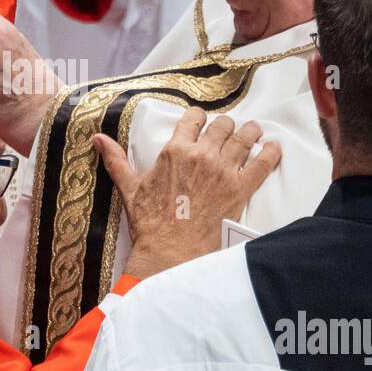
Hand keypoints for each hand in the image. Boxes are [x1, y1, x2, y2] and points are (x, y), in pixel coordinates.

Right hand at [96, 107, 281, 278]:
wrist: (171, 253)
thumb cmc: (150, 223)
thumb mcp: (129, 188)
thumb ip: (116, 160)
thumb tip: (97, 138)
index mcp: (176, 150)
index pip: (194, 118)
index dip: (199, 117)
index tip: (202, 121)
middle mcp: (202, 155)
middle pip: (223, 125)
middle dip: (226, 125)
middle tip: (228, 131)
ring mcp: (224, 170)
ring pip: (245, 136)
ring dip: (250, 131)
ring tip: (253, 132)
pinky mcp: (241, 188)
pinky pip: (264, 162)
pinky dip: (271, 152)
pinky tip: (273, 148)